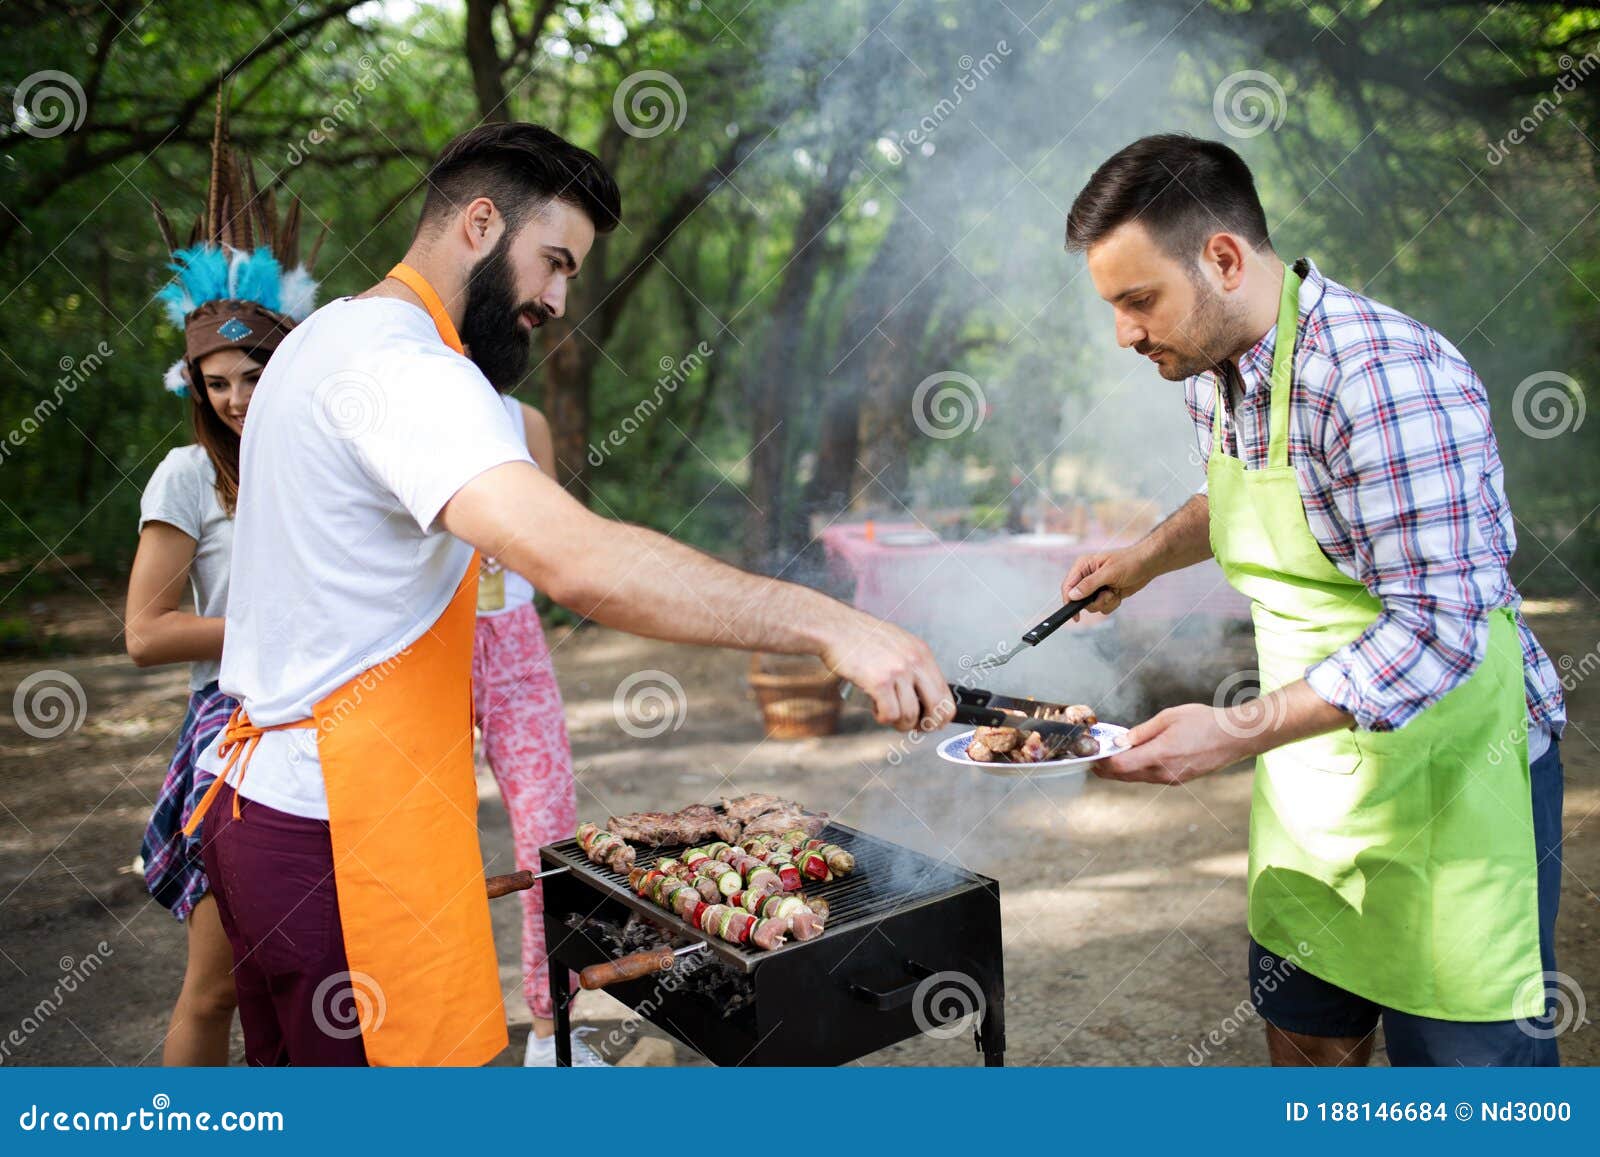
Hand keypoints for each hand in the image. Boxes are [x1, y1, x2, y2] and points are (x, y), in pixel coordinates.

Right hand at [821, 614, 953, 732]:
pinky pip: (890, 714)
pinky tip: (876, 710)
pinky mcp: (879, 682)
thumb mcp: (898, 644)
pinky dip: (883, 719)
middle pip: (936, 708)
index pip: (946, 695)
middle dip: (925, 725)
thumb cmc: (861, 638)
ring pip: (910, 715)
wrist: (835, 628)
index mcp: (922, 653)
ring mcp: (898, 672)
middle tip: (912, 726)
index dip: (940, 717)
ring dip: (899, 723)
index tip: (929, 723)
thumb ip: (913, 664)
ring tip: (886, 714)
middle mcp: (914, 662)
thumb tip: (924, 694)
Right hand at [1061, 544, 1153, 615]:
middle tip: (1107, 595)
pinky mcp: (1105, 593)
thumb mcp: (1109, 573)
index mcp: (1083, 566)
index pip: (1068, 586)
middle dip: (1094, 601)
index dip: (1069, 600)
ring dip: (1105, 602)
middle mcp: (1087, 576)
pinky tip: (1119, 593)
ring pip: (1091, 605)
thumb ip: (1089, 584)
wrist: (1148, 565)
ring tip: (1114, 592)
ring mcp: (1096, 586)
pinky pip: (1102, 607)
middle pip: (1079, 599)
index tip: (1075, 615)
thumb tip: (1072, 595)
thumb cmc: (1129, 562)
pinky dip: (1112, 603)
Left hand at [1091, 703, 1253, 783]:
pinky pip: (1152, 777)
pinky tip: (1135, 759)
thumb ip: (1142, 731)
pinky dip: (1139, 770)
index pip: (1119, 766)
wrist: (1236, 737)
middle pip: (1125, 776)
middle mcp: (1163, 772)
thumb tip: (1121, 741)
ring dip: (1123, 770)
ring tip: (1112, 757)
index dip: (1101, 763)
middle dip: (1107, 768)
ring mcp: (1172, 779)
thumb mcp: (1169, 717)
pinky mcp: (1180, 780)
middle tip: (1095, 758)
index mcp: (1159, 755)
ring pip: (1138, 778)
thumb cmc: (1204, 722)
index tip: (1091, 755)